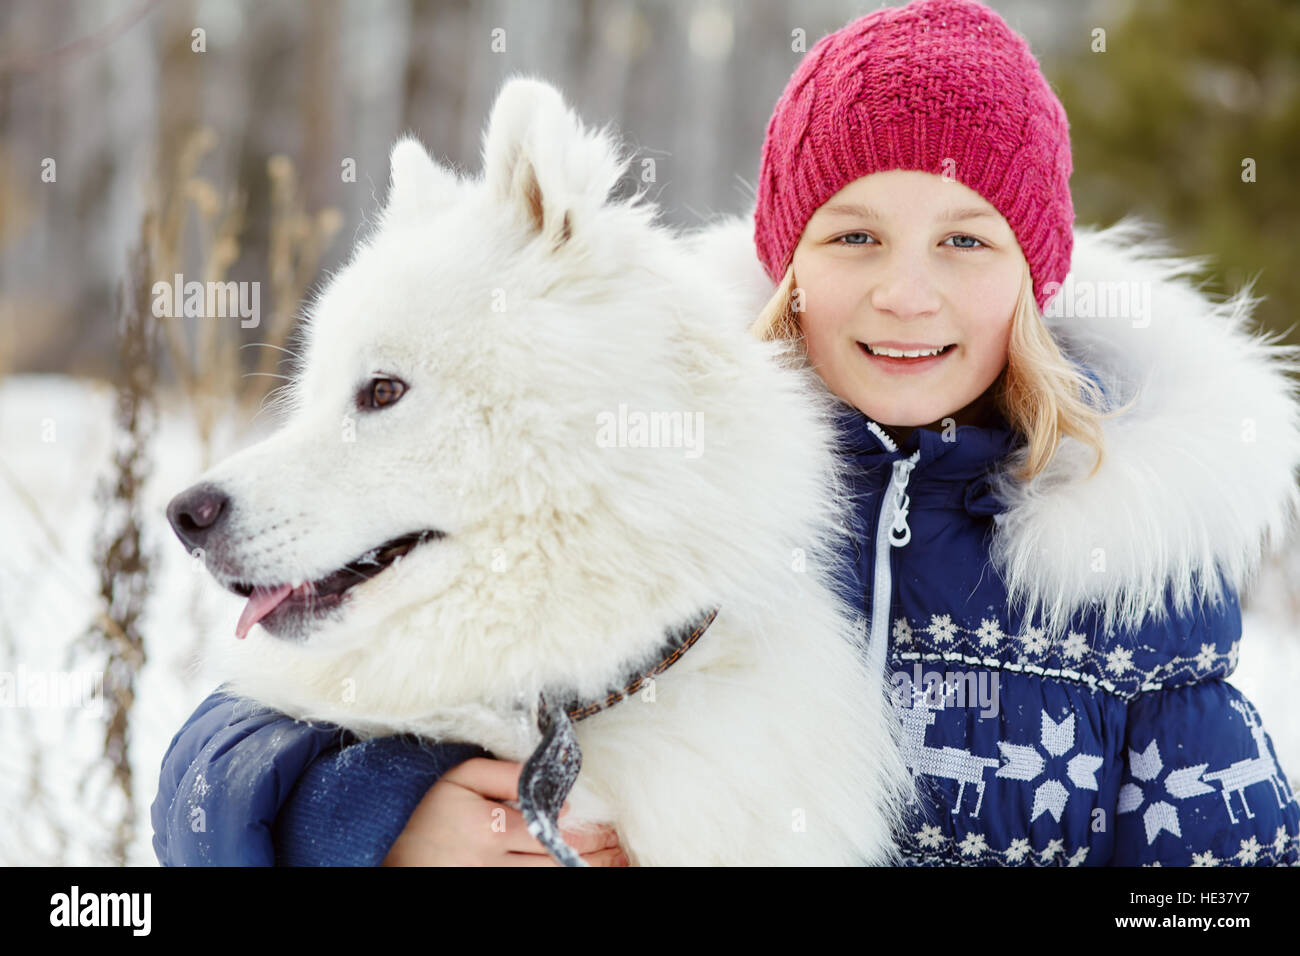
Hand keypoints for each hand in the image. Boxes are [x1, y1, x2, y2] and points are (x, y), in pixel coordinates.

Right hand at [381, 757, 628, 865]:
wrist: (401, 863)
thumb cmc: (433, 817)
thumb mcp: (460, 780)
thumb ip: (504, 772)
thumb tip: (545, 771)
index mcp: (486, 826)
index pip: (545, 823)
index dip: (580, 823)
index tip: (608, 818)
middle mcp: (492, 860)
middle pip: (556, 855)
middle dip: (595, 848)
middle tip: (623, 842)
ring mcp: (494, 881)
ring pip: (551, 875)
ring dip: (589, 867)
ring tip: (618, 858)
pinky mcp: (496, 892)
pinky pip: (538, 887)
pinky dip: (567, 876)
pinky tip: (589, 870)